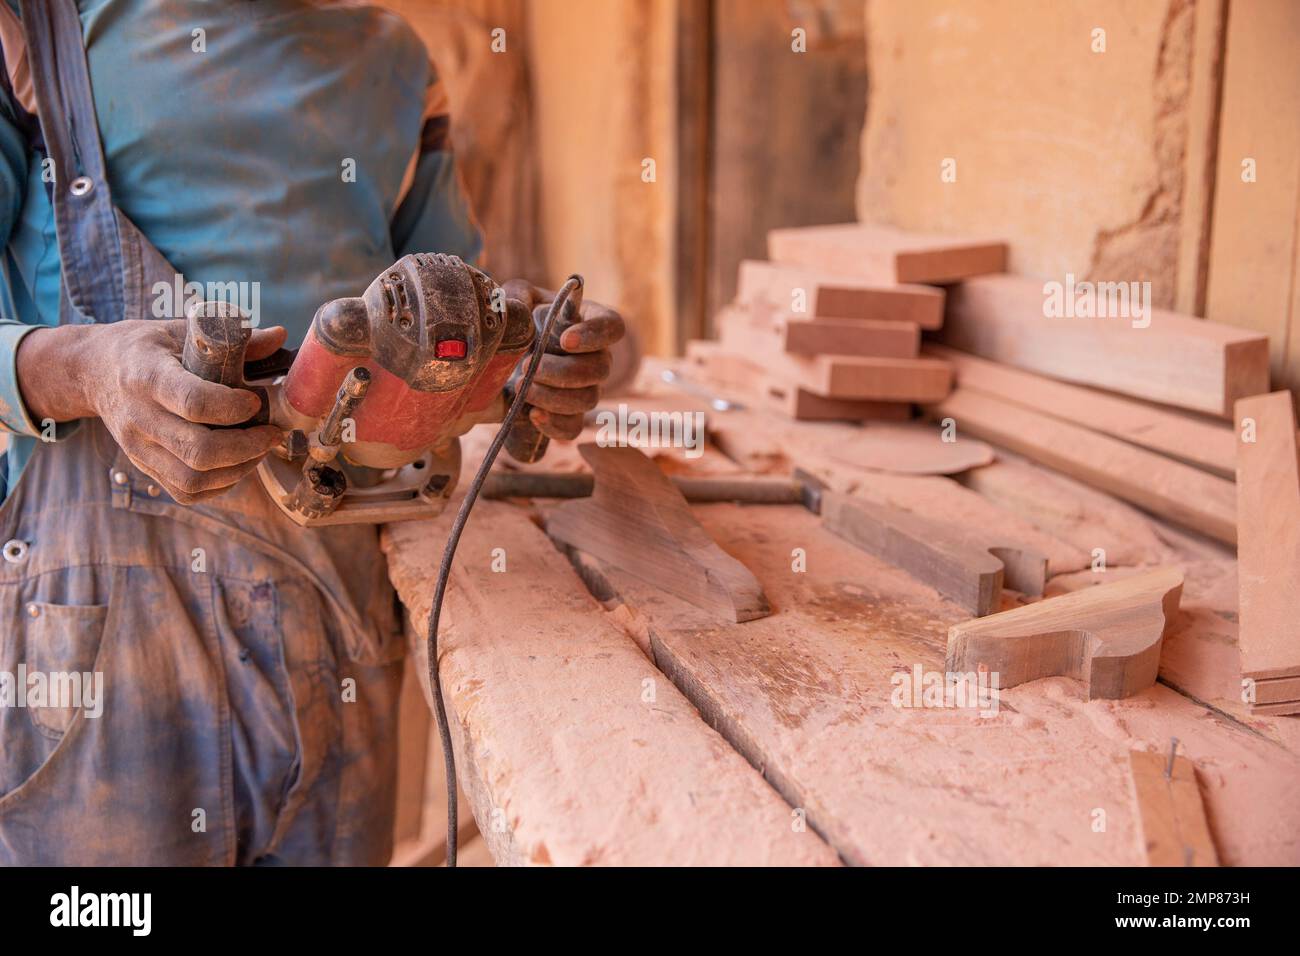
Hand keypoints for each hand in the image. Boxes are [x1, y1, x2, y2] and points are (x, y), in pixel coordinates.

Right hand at [16, 319, 285, 503]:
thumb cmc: (145, 348)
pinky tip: (238, 464)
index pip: (193, 402)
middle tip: (272, 432)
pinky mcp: (143, 467)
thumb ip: (232, 339)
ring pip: (194, 478)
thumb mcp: (180, 331)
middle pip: (199, 450)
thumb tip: (280, 335)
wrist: (93, 372)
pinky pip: (186, 491)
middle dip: (248, 446)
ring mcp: (138, 448)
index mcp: (147, 375)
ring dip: (239, 469)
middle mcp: (139, 417)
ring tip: (260, 449)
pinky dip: (220, 485)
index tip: (257, 401)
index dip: (233, 407)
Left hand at [501, 279, 624, 439]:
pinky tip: (532, 414)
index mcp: (588, 323)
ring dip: (554, 396)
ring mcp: (585, 389)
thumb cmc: (516, 321)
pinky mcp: (568, 416)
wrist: (500, 358)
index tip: (567, 340)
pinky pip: (573, 428)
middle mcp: (595, 358)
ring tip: (521, 387)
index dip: (595, 335)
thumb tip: (518, 306)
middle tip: (531, 366)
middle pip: (600, 369)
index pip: (612, 327)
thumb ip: (517, 294)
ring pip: (587, 399)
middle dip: (565, 371)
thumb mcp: (515, 298)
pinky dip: (554, 424)